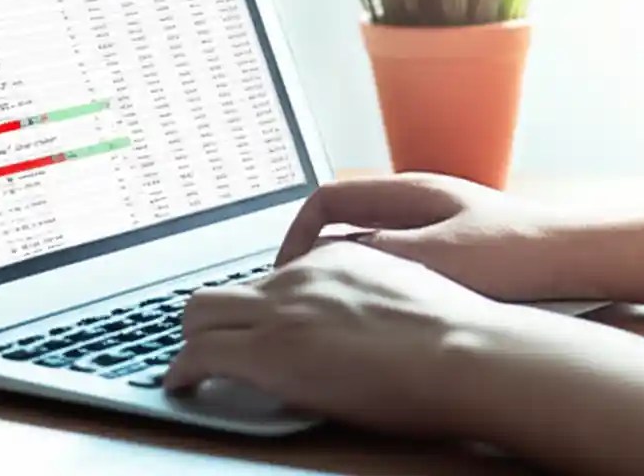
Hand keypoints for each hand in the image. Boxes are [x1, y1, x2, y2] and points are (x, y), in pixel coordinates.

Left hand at [164, 242, 514, 434]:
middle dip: (210, 320)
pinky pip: (201, 355)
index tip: (260, 328)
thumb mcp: (408, 292)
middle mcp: (300, 275)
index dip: (260, 309)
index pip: (274, 277)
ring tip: (192, 369)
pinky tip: (183, 385)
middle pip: (223, 289)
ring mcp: (281, 310)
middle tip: (211, 346)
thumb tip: (362, 326)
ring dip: (194, 343)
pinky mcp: (269, 350)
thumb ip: (370, 298)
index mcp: (336, 258)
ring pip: (200, 315)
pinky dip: (184, 371)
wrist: (461, 351)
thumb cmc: (455, 336)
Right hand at [275, 173, 580, 300]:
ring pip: (368, 245)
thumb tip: (330, 260)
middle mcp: (414, 202)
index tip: (286, 269)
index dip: (296, 233)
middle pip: (343, 222)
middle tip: (303, 293)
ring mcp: (430, 224)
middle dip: (315, 255)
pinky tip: (384, 311)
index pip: (327, 200)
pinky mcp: (447, 250)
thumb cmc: (513, 252)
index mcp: (406, 192)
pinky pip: (394, 262)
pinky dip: (377, 282)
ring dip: (347, 272)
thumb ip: (380, 255)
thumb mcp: (434, 256)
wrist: (569, 257)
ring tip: (339, 307)